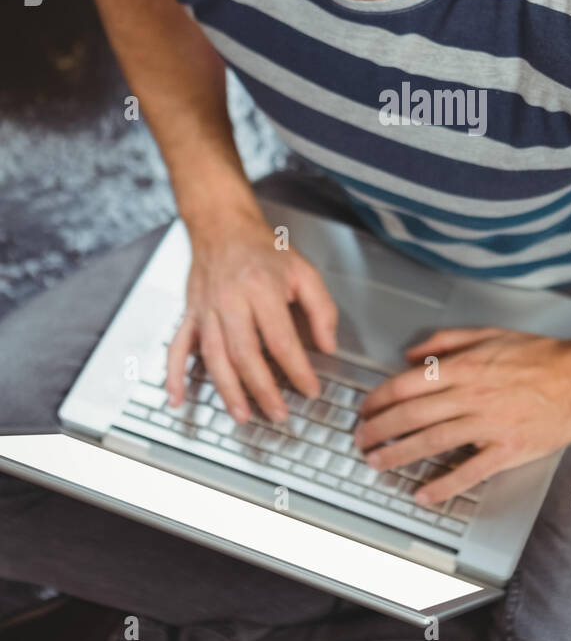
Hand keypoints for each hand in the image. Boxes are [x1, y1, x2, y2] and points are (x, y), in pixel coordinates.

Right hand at [164, 207, 338, 423]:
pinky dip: (173, 376)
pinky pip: (177, 348)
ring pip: (213, 357)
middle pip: (244, 354)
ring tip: (242, 415)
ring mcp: (206, 310)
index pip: (281, 340)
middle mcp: (230, 301)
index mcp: (261, 289)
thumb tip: (327, 345)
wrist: (222, 226)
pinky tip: (177, 398)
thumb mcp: (304, 271)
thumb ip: (321, 308)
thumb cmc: (263, 249)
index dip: (297, 370)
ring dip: (227, 390)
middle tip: (279, 414)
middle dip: (262, 390)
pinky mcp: (190, 314)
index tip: (310, 389)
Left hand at [353, 325, 570, 505]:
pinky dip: (444, 485)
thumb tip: (411, 354)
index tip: (365, 409)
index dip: (380, 398)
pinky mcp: (508, 449)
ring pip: (433, 442)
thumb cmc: (539, 355)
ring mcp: (488, 425)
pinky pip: (470, 470)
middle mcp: (471, 396)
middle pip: (413, 415)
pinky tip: (424, 494)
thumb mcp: (489, 333)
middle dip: (380, 429)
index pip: (408, 384)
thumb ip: (446, 341)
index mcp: (464, 367)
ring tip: (378, 463)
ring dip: (400, 454)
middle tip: (360, 441)